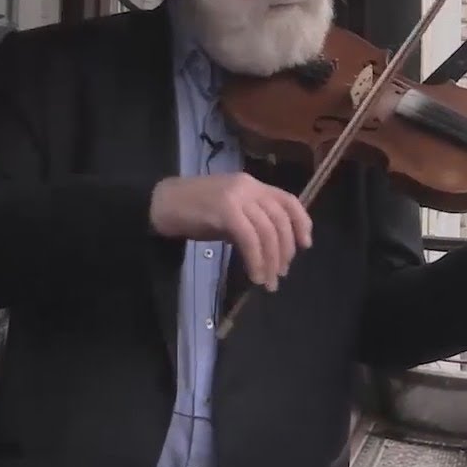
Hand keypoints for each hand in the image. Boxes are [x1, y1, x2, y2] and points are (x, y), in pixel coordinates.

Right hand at [149, 173, 312, 291]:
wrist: (160, 204)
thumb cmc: (193, 211)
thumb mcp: (230, 213)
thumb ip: (252, 222)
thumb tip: (274, 248)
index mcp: (252, 185)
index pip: (288, 200)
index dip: (301, 223)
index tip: (305, 245)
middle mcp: (248, 187)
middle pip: (279, 220)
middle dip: (285, 250)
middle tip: (281, 273)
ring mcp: (236, 197)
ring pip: (267, 231)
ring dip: (271, 261)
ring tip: (269, 281)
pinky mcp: (224, 211)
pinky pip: (249, 239)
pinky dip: (256, 260)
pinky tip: (255, 275)